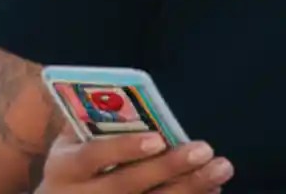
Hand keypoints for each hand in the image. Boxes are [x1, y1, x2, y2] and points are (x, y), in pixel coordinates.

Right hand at [34, 126, 233, 192]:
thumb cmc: (75, 163)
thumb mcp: (71, 142)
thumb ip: (96, 121)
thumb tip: (132, 101)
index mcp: (64, 168)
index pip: (93, 156)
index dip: (125, 147)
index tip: (158, 139)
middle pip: (127, 184)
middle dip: (169, 167)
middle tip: (205, 150)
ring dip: (189, 188)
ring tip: (220, 170)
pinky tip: (212, 189)